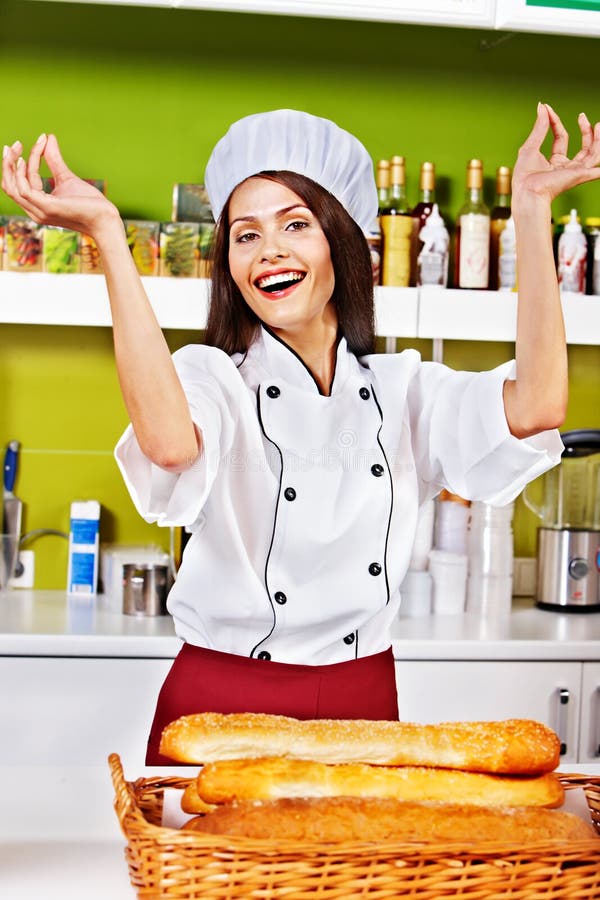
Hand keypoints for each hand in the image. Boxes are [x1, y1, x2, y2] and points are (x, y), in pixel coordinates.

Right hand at [1, 133, 119, 238]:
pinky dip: (22, 174)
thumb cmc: (89, 203)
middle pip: (9, 186)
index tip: (37, 142)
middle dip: (8, 164)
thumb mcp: (66, 177)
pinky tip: (25, 161)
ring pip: (13, 187)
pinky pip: (24, 190)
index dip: (24, 162)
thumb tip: (48, 137)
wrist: (105, 219)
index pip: (21, 183)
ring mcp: (40, 211)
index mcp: (38, 206)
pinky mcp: (47, 208)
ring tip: (19, 147)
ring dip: (12, 165)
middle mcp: (35, 211)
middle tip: (14, 144)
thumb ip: (54, 160)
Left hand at [512, 103, 599, 214]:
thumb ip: (539, 127)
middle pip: (584, 147)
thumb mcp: (530, 147)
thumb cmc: (525, 177)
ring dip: (598, 139)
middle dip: (585, 130)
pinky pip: (596, 165)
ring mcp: (575, 171)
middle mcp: (567, 168)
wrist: (528, 191)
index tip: (548, 109)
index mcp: (554, 162)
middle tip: (582, 116)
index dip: (555, 122)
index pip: (561, 138)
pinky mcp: (580, 174)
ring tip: (598, 125)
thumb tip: (542, 107)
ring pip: (594, 153)